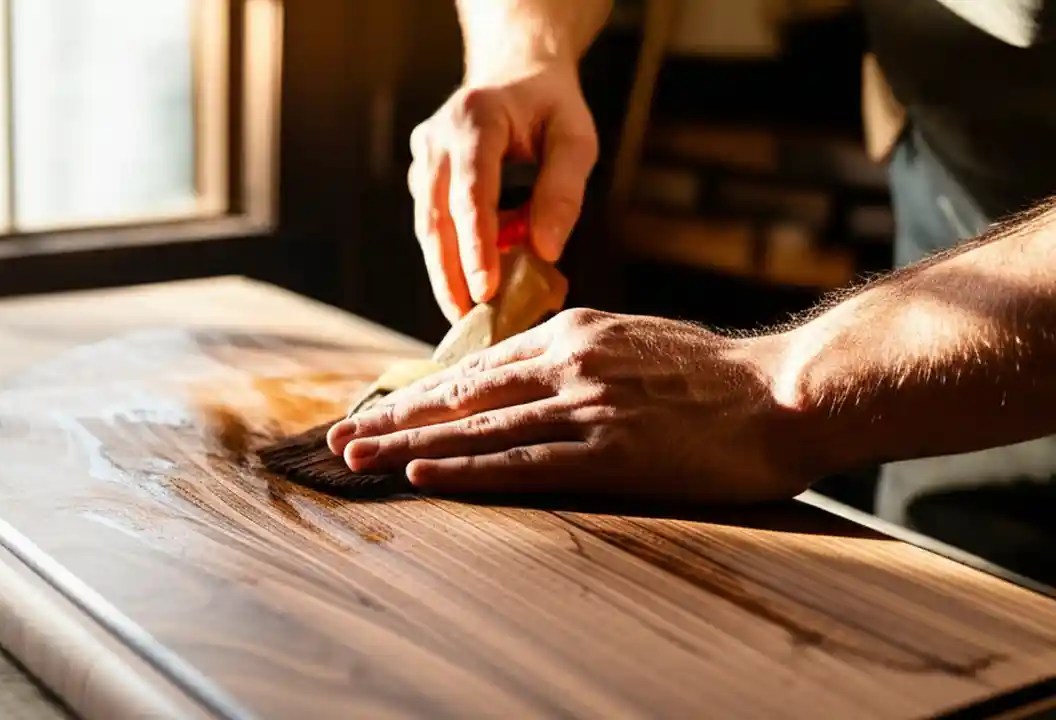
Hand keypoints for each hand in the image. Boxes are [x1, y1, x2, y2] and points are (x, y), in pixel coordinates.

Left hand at [327, 309, 811, 501]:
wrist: (783, 391)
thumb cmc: (715, 373)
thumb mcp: (634, 341)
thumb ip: (576, 355)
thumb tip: (525, 377)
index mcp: (572, 332)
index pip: (476, 364)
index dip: (422, 390)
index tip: (381, 407)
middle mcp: (566, 362)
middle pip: (460, 393)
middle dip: (394, 415)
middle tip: (340, 435)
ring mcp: (584, 406)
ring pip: (477, 427)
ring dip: (408, 444)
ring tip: (357, 457)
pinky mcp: (608, 451)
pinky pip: (521, 464)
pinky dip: (465, 469)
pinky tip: (422, 474)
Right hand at [408, 61, 597, 321]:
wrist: (514, 74)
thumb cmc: (550, 107)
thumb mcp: (575, 139)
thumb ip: (562, 192)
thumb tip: (545, 252)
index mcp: (474, 118)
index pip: (471, 192)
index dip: (476, 246)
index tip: (486, 290)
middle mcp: (436, 139)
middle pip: (437, 219)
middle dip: (451, 276)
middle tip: (470, 323)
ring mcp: (423, 159)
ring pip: (428, 228)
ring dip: (446, 276)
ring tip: (469, 318)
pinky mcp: (422, 178)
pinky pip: (434, 225)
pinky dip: (453, 258)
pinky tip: (475, 286)